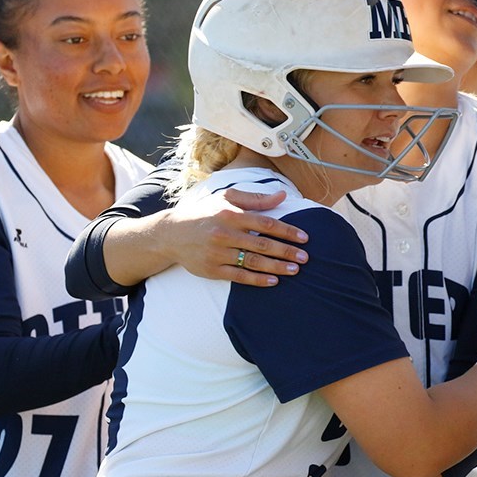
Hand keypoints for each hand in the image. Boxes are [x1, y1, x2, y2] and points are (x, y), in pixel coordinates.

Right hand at [164, 188, 308, 286]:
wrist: (171, 234)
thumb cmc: (203, 213)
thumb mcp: (226, 198)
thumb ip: (255, 199)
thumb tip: (283, 195)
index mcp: (231, 214)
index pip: (265, 223)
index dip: (287, 231)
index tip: (304, 237)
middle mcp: (225, 234)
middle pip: (263, 244)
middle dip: (287, 251)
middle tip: (305, 257)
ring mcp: (218, 253)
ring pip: (253, 262)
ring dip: (277, 267)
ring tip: (295, 270)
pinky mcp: (212, 269)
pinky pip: (239, 276)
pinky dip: (258, 280)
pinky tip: (274, 281)